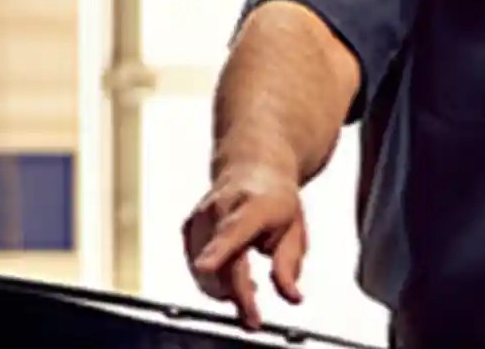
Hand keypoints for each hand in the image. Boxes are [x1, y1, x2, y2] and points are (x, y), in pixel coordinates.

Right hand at [182, 164, 306, 329]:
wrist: (251, 167)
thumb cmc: (276, 200)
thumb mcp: (295, 229)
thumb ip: (289, 264)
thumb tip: (291, 297)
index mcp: (255, 204)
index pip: (234, 230)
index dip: (218, 250)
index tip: (204, 267)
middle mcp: (221, 206)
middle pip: (218, 259)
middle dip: (233, 294)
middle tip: (253, 317)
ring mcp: (201, 216)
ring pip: (203, 269)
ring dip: (224, 290)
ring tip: (250, 286)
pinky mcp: (189, 227)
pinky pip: (195, 267)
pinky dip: (212, 280)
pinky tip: (232, 273)